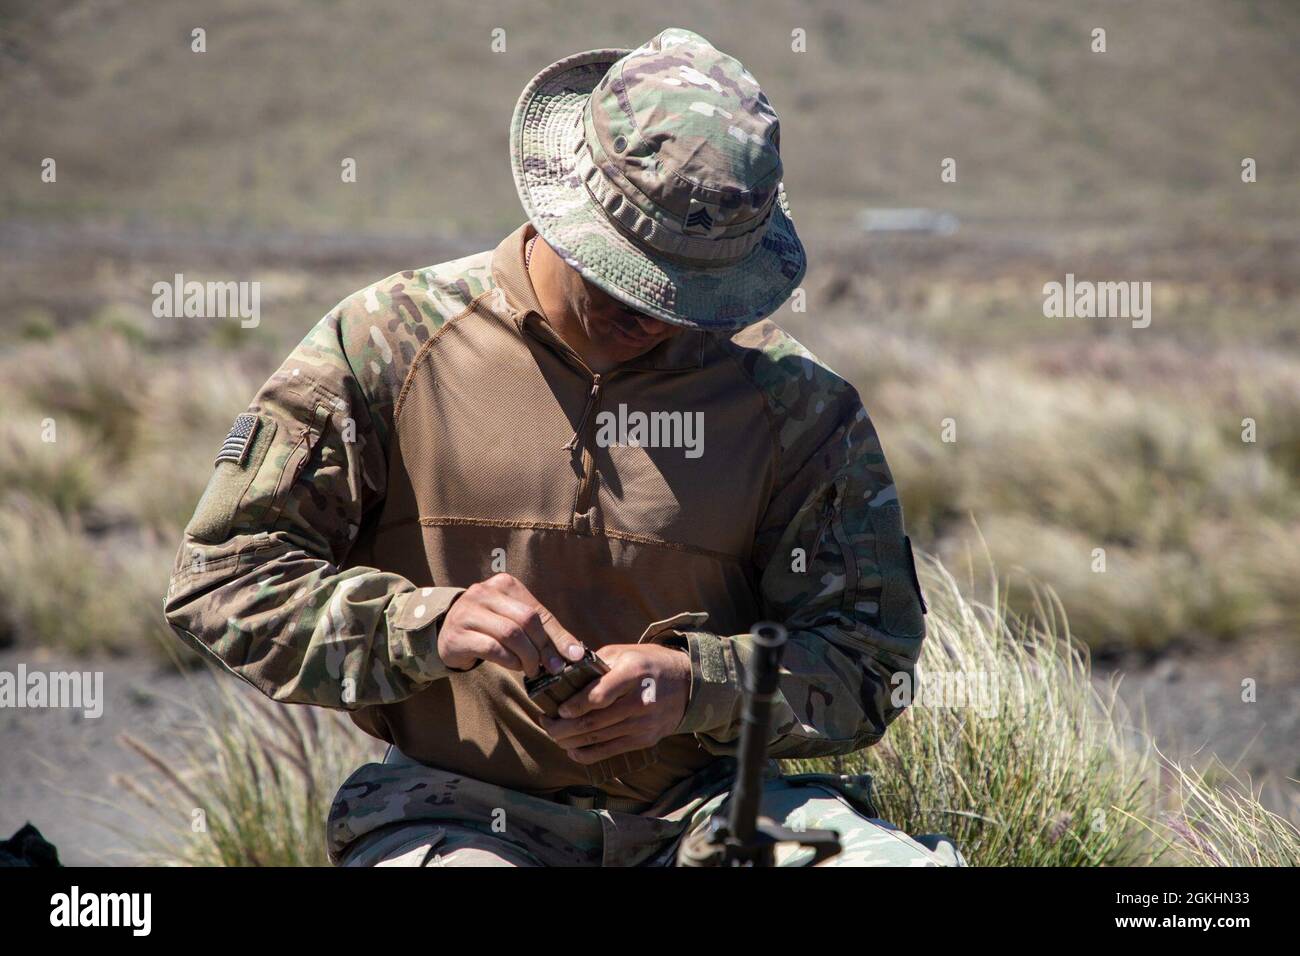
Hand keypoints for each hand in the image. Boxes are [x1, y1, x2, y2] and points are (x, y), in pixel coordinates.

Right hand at [436, 573, 585, 674]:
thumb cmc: (489, 626)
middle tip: (549, 667)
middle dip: (542, 648)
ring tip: (531, 669)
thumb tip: (576, 653)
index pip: (538, 611)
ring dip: (527, 657)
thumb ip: (545, 632)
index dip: (557, 637)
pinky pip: (492, 648)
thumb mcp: (517, 622)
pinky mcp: (457, 634)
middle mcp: (484, 592)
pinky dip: (509, 661)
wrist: (447, 633)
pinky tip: (514, 666)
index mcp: (504, 584)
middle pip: (525, 620)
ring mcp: (468, 611)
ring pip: (510, 634)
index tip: (572, 657)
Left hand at [538, 643, 690, 763]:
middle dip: (563, 727)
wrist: (688, 686)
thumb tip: (566, 674)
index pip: (600, 696)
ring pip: (598, 739)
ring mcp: (642, 725)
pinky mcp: (643, 740)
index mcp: (633, 674)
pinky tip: (572, 750)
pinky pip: (609, 751)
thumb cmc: (650, 664)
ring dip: (570, 740)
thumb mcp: (626, 652)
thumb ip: (597, 663)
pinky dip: (587, 754)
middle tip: (546, 723)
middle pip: (594, 722)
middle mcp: (639, 702)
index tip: (559, 709)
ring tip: (553, 734)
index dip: (575, 706)